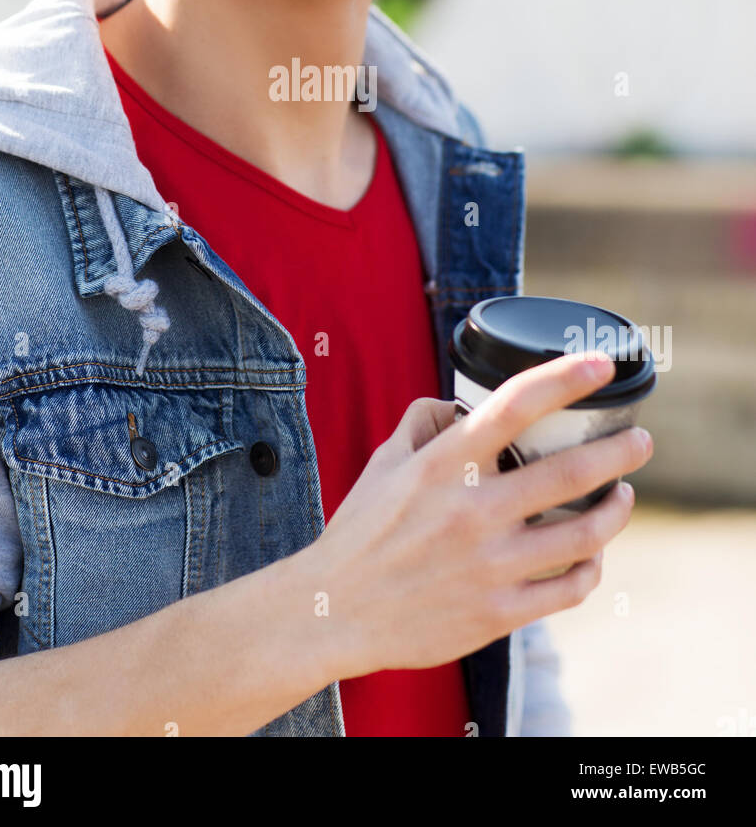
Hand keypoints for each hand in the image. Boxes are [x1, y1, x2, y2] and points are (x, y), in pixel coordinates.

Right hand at [305, 350, 651, 679]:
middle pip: (570, 472)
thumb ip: (424, 422)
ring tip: (623, 494)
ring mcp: (490, 565)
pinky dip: (592, 567)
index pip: (515, 406)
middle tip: (640, 441)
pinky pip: (569, 588)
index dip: (564, 378)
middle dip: (620, 450)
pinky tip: (594, 553)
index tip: (599, 364)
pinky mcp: (498, 612)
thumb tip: (461, 406)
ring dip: (616, 510)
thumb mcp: (384, 461)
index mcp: (444, 464)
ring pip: (583, 534)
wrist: (336, 612)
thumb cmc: (361, 531)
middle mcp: (472, 511)